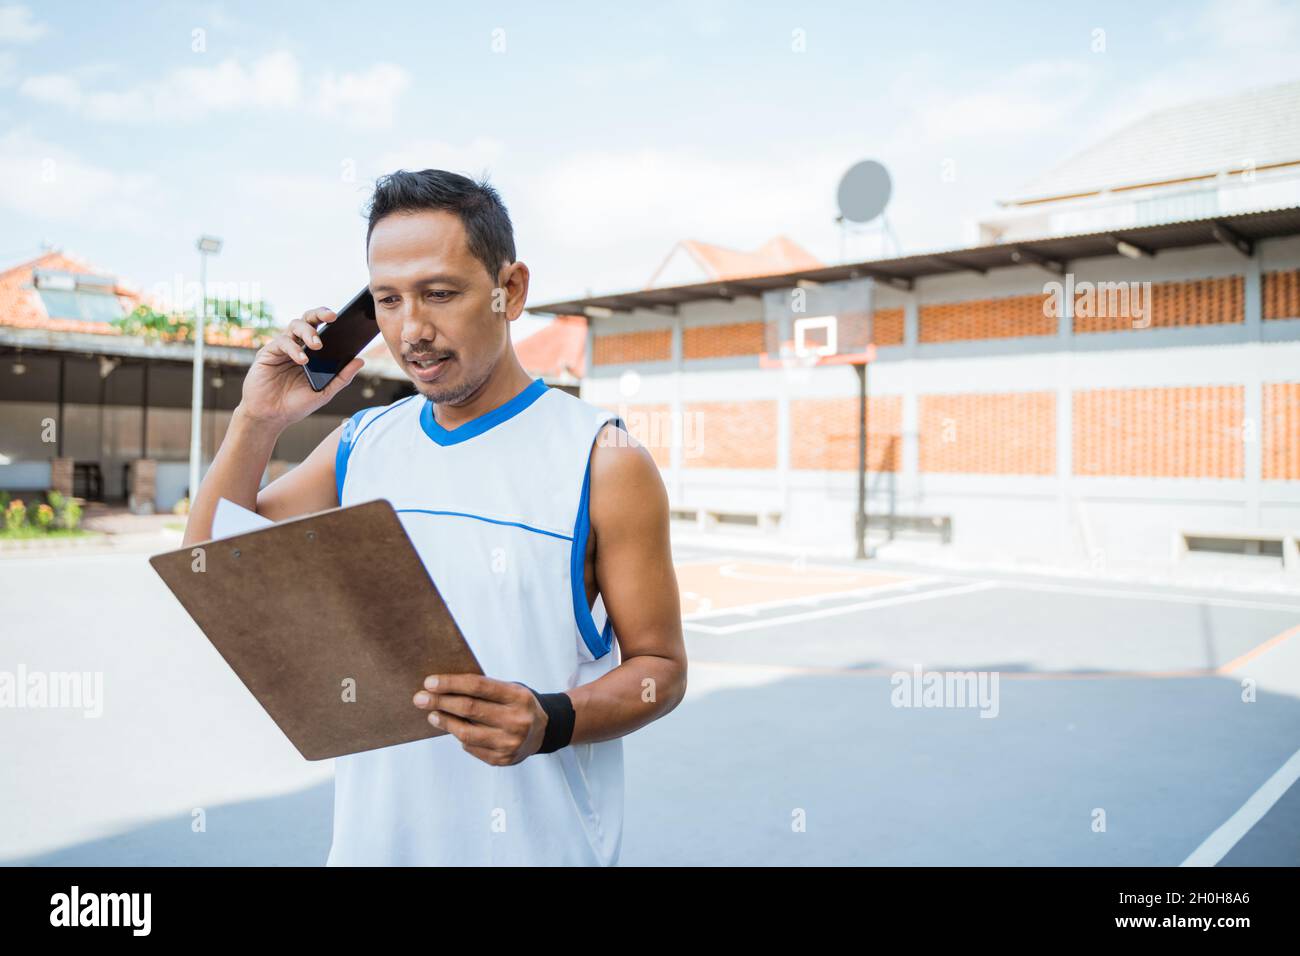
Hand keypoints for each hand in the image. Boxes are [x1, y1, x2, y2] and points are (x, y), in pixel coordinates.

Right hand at [237, 307, 364, 428]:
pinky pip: (282, 342)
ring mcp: (282, 348)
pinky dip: (294, 349)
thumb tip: (360, 361)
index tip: (347, 319)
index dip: (331, 321)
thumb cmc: (295, 404)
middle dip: (320, 313)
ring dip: (309, 332)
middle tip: (332, 316)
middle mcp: (297, 346)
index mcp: (311, 353)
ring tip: (318, 345)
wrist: (270, 416)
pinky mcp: (268, 353)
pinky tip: (302, 360)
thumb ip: (342, 377)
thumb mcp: (324, 393)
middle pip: (308, 320)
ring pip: (295, 325)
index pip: (322, 329)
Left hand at [413, 674, 547, 766]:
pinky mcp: (502, 759)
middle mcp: (516, 721)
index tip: (429, 682)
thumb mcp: (510, 690)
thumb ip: (483, 689)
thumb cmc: (518, 704)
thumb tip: (443, 689)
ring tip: (431, 715)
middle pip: (469, 709)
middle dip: (440, 702)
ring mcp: (510, 743)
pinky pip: (471, 747)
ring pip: (466, 733)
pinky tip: (454, 729)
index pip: (478, 686)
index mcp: (518, 697)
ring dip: (444, 722)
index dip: (451, 683)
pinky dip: (460, 736)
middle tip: (420, 698)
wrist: (543, 731)